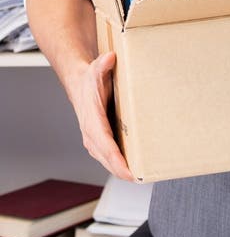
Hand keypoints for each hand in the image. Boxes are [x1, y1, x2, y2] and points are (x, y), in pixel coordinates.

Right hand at [71, 51, 134, 180]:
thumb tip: (110, 58)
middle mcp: (91, 134)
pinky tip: (136, 168)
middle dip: (123, 171)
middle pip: (107, 159)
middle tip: (142, 179)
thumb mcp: (96, 69)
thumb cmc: (90, 80)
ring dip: (123, 170)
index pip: (105, 144)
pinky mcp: (100, 142)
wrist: (80, 85)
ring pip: (108, 161)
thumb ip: (103, 65)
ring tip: (142, 177)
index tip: (129, 171)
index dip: (117, 159)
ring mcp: (95, 140)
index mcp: (92, 121)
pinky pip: (110, 157)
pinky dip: (121, 164)